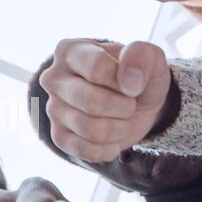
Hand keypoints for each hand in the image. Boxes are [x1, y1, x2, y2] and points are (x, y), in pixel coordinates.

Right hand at [40, 38, 173, 161]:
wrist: (136, 103)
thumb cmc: (136, 75)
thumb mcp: (149, 57)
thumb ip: (142, 55)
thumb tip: (129, 80)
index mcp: (70, 51)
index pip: (96, 68)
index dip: (125, 82)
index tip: (136, 84)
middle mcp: (53, 78)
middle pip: (91, 102)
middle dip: (124, 108)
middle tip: (130, 104)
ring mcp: (52, 108)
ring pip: (90, 129)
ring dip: (120, 129)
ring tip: (122, 119)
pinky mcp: (58, 136)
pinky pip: (84, 151)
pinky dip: (109, 149)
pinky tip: (113, 137)